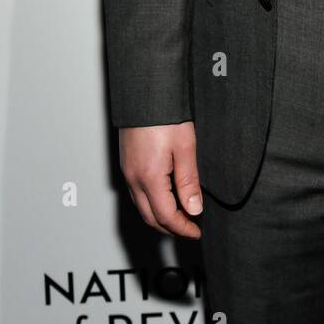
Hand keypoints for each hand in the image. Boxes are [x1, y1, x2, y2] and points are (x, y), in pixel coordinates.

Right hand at [119, 122, 203, 237]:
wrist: (144, 92)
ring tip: (181, 217)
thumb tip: (194, 209)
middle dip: (171, 228)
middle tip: (191, 229)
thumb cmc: (165, 115)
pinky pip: (137, 194)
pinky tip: (165, 198)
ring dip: (160, 218)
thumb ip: (188, 181)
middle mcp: (134, 178)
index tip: (197, 231)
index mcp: (149, 177)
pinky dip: (151, 204)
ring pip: (142, 207)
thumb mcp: (185, 146)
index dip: (183, 228)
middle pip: (150, 217)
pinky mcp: (126, 164)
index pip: (166, 216)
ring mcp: (127, 171)